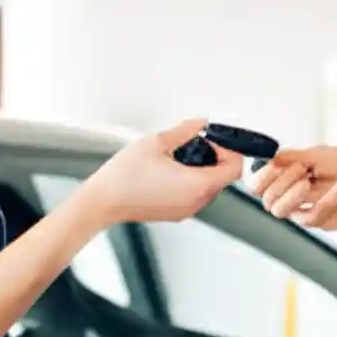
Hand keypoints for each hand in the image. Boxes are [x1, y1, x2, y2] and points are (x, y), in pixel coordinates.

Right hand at [88, 118, 242, 222]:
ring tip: (182, 154)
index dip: (231, 150)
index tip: (216, 140)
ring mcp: (187, 210)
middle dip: (217, 157)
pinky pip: (196, 195)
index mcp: (197, 185)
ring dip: (205, 169)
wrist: (102, 203)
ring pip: (210, 187)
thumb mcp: (157, 142)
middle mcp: (196, 201)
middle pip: (224, 178)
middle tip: (199, 142)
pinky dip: (193, 180)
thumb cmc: (124, 177)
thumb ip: (185, 130)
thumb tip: (200, 123)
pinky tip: (173, 169)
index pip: (235, 168)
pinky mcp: (177, 213)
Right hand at [248, 146, 336, 229]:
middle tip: (300, 168)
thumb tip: (273, 157)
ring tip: (309, 180)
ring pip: (280, 210)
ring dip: (292, 194)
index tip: (273, 165)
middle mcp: (288, 194)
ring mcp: (300, 209)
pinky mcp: (316, 220)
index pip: (257, 184)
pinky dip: (329, 198)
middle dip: (280, 181)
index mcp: (284, 176)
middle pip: (266, 198)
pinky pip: (312, 215)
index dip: (260, 177)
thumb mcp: (319, 154)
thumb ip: (295, 156)